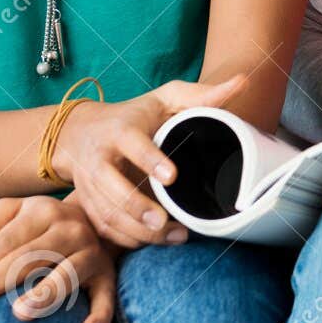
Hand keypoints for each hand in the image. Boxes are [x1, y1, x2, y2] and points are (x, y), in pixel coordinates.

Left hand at [0, 194, 124, 322]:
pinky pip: (106, 297)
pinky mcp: (108, 275)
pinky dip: (100, 315)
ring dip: (45, 294)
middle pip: (27, 259)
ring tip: (19, 313)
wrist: (100, 217)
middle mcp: (69, 229)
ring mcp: (91, 252)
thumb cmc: (42, 223)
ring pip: (67, 274)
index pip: (3, 242)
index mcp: (41, 211)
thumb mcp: (15, 212)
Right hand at [52, 75, 244, 247]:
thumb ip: (202, 94)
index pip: (133, 144)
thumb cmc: (133, 115)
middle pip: (110, 185)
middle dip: (136, 206)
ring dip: (136, 229)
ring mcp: (89, 182)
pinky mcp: (86, 202)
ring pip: (107, 211)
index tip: (173, 177)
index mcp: (121, 129)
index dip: (150, 160)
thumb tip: (243, 81)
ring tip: (171, 236)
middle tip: (163, 222)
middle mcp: (99, 156)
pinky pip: (101, 225)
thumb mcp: (164, 98)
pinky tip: (152, 240)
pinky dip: (125, 238)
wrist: (79, 132)